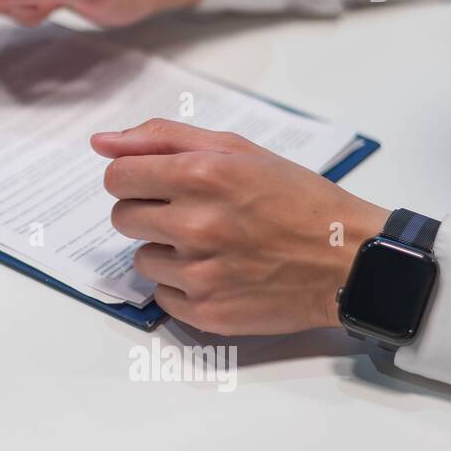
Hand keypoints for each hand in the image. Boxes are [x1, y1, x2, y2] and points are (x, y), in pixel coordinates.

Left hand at [92, 119, 388, 334]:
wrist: (350, 261)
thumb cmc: (295, 198)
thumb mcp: (237, 150)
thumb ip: (163, 139)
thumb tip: (100, 143)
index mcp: (202, 174)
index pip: (117, 176)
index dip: (133, 179)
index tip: (156, 184)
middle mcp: (196, 223)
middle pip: (122, 217)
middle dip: (147, 213)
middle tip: (190, 214)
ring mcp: (200, 272)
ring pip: (139, 258)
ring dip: (166, 251)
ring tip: (211, 246)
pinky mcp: (206, 311)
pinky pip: (161, 295)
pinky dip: (182, 286)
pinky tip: (219, 273)